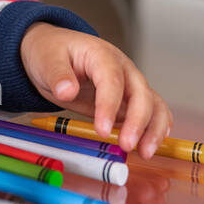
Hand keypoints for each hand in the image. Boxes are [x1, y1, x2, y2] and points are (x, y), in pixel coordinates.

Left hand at [19, 23, 172, 158]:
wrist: (54, 51)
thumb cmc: (52, 53)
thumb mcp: (47, 59)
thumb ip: (57, 74)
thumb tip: (66, 91)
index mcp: (101, 55)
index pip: (112, 79)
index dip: (109, 105)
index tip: (102, 129)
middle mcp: (122, 68)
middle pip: (140, 92)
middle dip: (138, 121)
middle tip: (126, 145)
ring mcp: (129, 84)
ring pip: (153, 103)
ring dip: (153, 127)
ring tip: (145, 152)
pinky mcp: (129, 99)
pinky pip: (152, 111)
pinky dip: (157, 127)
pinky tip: (151, 143)